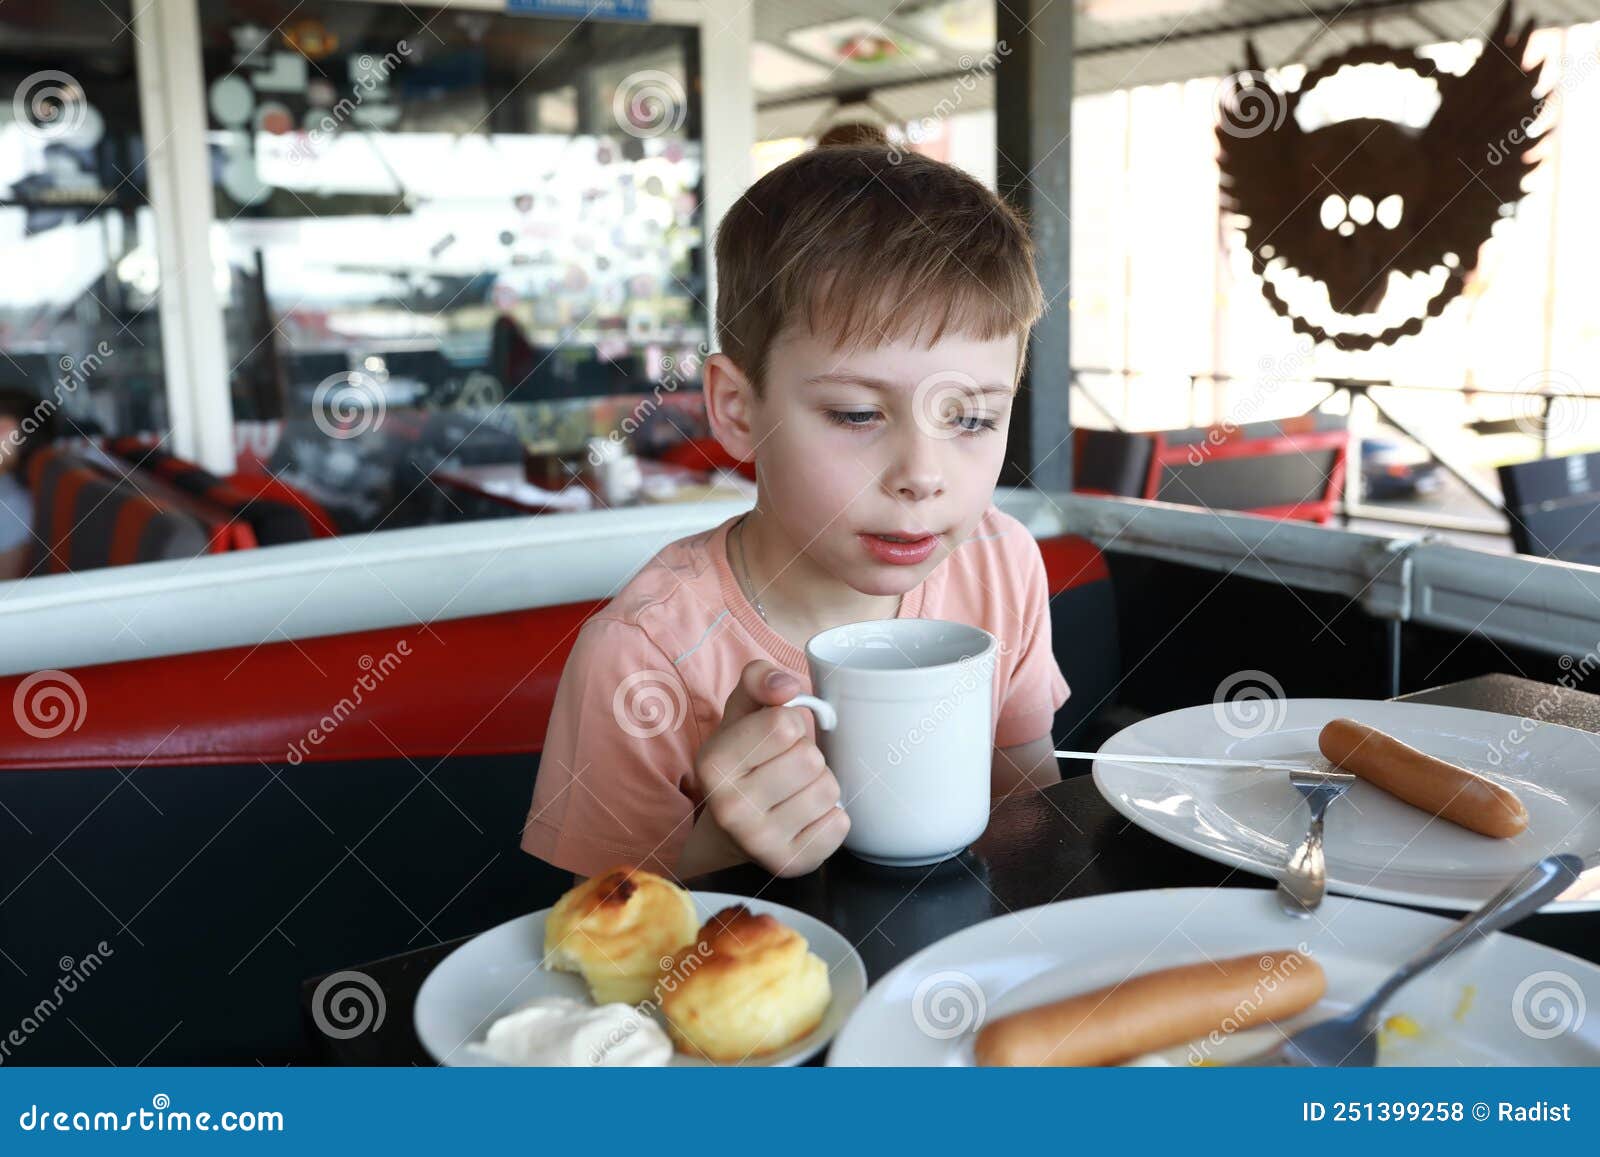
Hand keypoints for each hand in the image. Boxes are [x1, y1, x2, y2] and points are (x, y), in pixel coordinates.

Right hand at [691, 659, 848, 876]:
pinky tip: (805, 818)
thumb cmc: (745, 760)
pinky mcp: (789, 864)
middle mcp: (729, 807)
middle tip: (785, 769)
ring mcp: (759, 841)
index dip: (788, 724)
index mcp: (713, 763)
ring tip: (794, 792)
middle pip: (810, 758)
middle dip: (806, 755)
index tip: (771, 741)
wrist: (733, 831)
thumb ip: (759, 678)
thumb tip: (787, 687)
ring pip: (828, 789)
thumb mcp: (742, 711)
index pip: (784, 724)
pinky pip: (840, 823)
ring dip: (820, 784)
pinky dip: (831, 816)